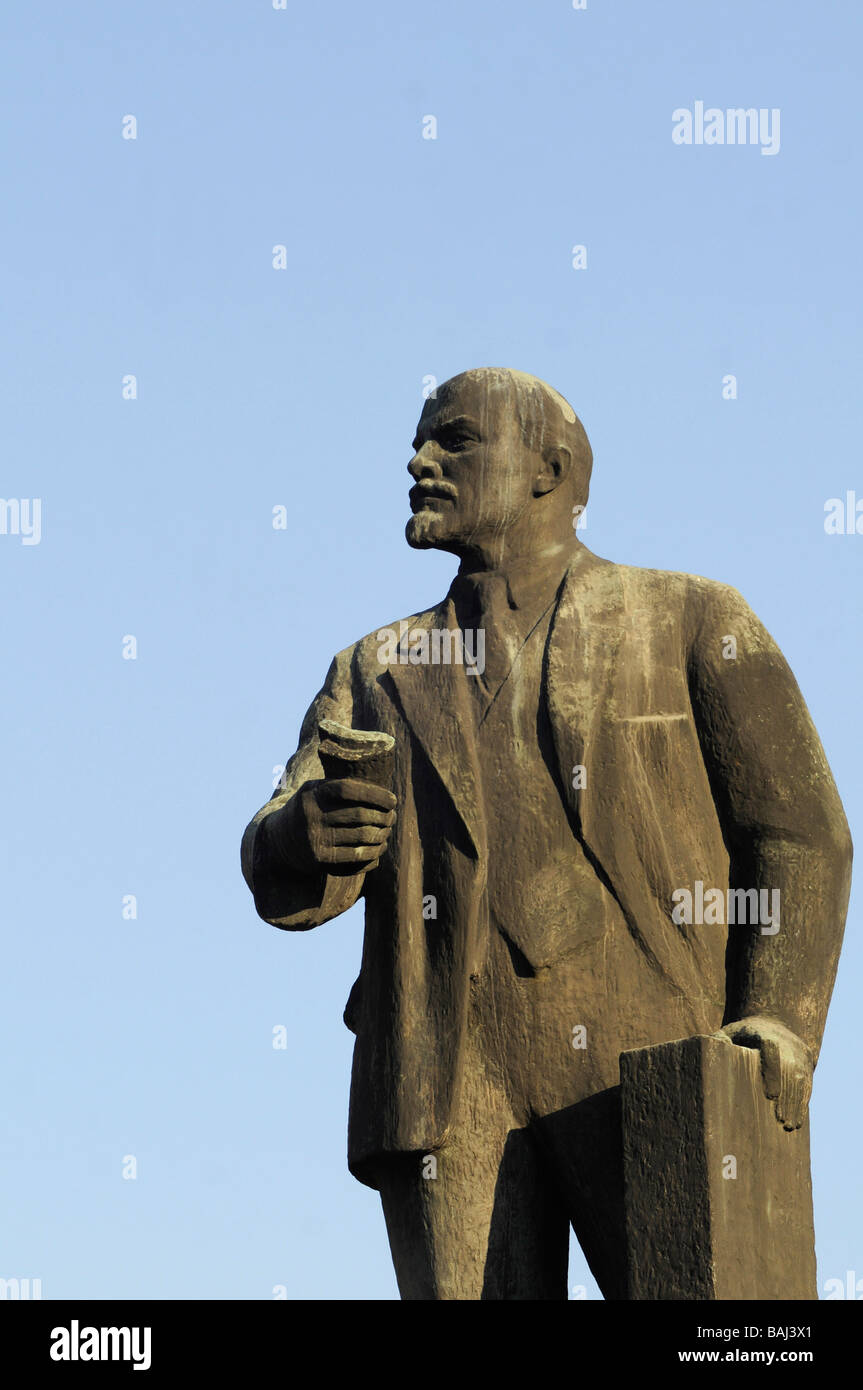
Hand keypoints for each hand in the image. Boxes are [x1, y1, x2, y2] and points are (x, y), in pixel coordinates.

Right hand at [273, 778, 396, 875]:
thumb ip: (340, 786)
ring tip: (387, 831)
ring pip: (361, 836)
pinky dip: (373, 853)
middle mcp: (312, 814)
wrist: (278, 842)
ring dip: (381, 835)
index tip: (392, 800)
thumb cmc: (308, 811)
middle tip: (392, 818)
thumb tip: (381, 791)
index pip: (349, 790)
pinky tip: (379, 848)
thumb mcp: (314, 791)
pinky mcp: (319, 858)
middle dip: (383, 817)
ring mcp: (315, 838)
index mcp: (313, 792)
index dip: (375, 795)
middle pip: (359, 815)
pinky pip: (355, 856)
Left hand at [719, 1016, 812, 1129]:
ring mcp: (799, 1053)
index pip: (772, 1050)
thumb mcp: (731, 1030)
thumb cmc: (745, 1033)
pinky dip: (803, 1103)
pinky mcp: (808, 1062)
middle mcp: (787, 1042)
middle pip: (790, 1070)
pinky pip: (807, 1084)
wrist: (775, 1021)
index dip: (773, 1073)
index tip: (771, 1097)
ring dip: (796, 1104)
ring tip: (789, 1127)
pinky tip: (798, 1122)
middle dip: (787, 1096)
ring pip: (801, 1080)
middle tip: (780, 1120)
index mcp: (765, 1033)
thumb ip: (719, 1039)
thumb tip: (709, 1048)